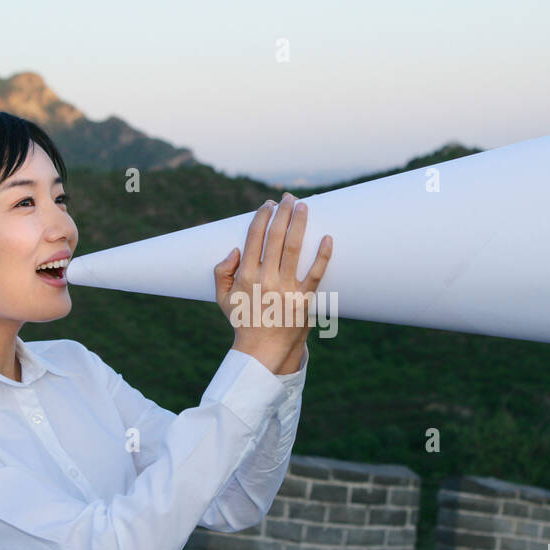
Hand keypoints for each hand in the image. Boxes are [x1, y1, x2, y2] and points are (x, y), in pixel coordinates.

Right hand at [213, 193, 332, 373]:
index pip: (254, 237)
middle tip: (289, 198)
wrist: (263, 351)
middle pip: (275, 237)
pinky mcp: (304, 300)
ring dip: (300, 223)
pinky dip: (323, 255)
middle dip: (283, 213)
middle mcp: (265, 279)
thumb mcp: (222, 298)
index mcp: (245, 276)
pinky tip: (328, 237)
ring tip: (304, 206)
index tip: (269, 204)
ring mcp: (286, 289)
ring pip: (294, 248)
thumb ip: (221, 272)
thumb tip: (235, 249)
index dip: (262, 217)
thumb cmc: (244, 321)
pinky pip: (316, 273)